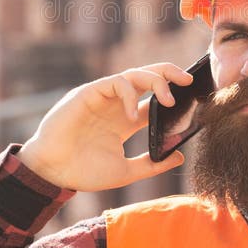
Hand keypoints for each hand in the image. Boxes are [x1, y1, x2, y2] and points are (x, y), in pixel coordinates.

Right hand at [17, 62, 193, 190]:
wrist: (52, 173)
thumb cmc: (83, 171)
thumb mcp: (125, 171)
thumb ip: (151, 164)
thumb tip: (180, 155)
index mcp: (125, 119)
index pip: (155, 100)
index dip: (175, 97)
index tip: (196, 99)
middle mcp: (117, 104)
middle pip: (148, 78)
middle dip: (170, 75)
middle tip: (190, 81)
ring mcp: (103, 96)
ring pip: (135, 74)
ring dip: (156, 81)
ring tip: (169, 99)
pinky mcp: (89, 92)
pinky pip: (116, 82)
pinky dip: (130, 94)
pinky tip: (132, 115)